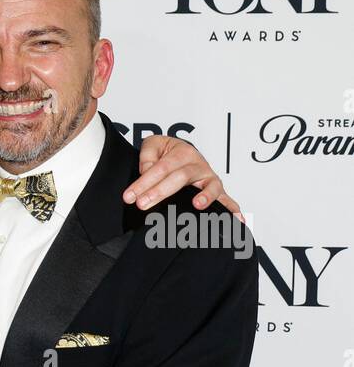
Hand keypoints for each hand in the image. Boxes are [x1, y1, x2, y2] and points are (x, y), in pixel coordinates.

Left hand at [125, 133, 241, 218]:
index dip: (144, 182)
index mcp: (182, 152)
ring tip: (198, 205)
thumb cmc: (166, 152)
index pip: (160, 168)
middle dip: (160, 191)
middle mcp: (198, 164)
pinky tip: (237, 220)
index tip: (129, 196)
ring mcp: (209, 178)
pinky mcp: (215, 190)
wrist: (180, 152)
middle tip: (142, 204)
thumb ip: (148, 155)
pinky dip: (233, 209)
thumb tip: (147, 171)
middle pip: (180, 177)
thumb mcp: (154, 145)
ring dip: (205, 196)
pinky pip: (227, 200)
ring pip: (209, 186)